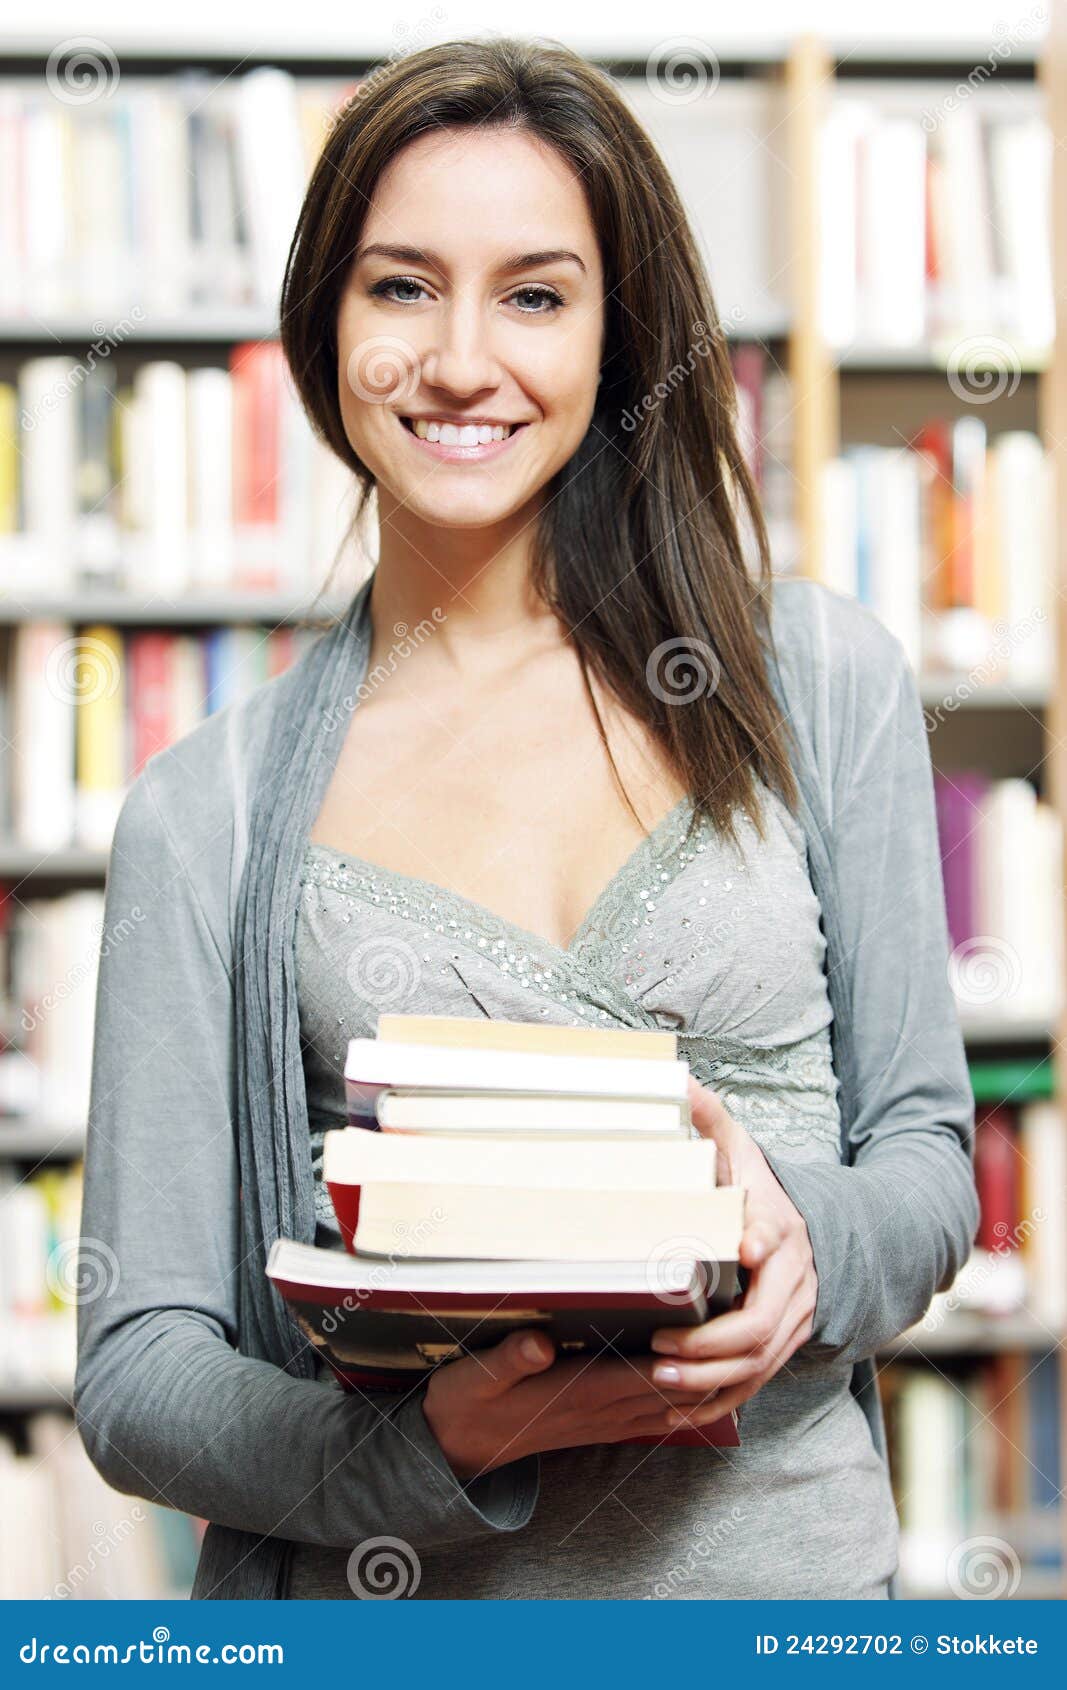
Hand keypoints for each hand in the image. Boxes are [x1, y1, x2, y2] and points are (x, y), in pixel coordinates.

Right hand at [422, 1328, 712, 1483]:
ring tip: (739, 1361)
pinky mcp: (595, 1425)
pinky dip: (680, 1405)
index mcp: (573, 1391)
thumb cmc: (465, 1402)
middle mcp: (596, 1410)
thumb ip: (510, 1358)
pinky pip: (649, 1417)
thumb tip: (540, 1342)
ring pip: (664, 1406)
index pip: (637, 1374)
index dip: (675, 1359)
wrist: (455, 1448)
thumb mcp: (476, 1376)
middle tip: (744, 1337)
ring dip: (700, 1388)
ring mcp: (598, 1422)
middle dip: (704, 1370)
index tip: (708, 1331)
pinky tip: (700, 1392)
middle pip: (664, 1390)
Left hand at [647, 1076, 817, 1428]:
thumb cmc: (758, 1190)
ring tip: (660, 1380)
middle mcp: (793, 1280)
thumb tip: (675, 1077)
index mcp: (781, 1227)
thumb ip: (707, 1118)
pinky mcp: (781, 1348)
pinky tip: (678, 1408)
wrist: (816, 1236)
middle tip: (662, 1348)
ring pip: (759, 1362)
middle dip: (713, 1342)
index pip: (776, 1237)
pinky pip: (755, 1384)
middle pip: (764, 1323)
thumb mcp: (737, 1149)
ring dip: (709, 1378)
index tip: (744, 1248)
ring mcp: (792, 1319)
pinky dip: (719, 1400)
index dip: (762, 1243)